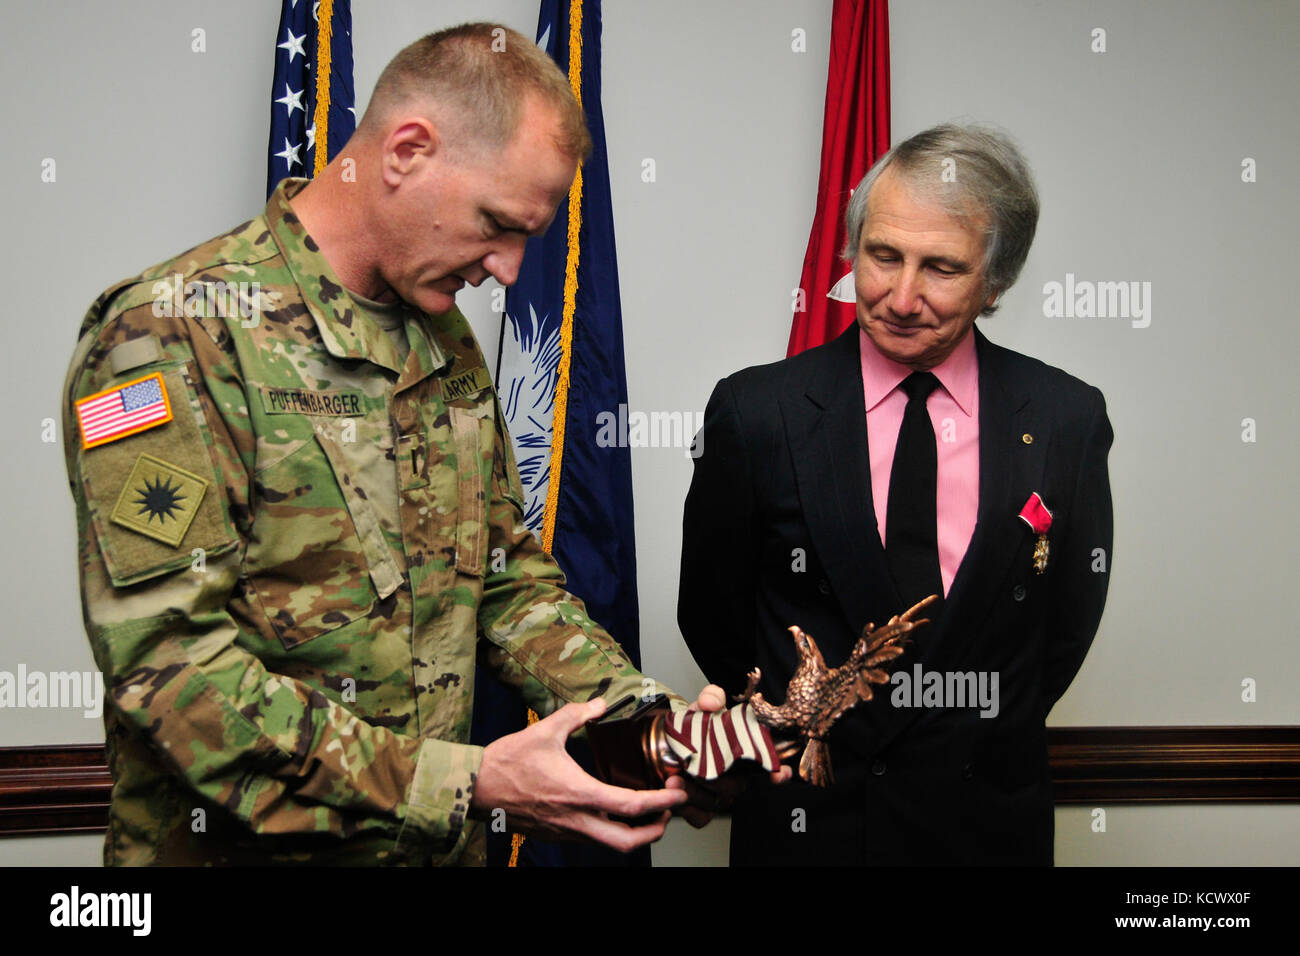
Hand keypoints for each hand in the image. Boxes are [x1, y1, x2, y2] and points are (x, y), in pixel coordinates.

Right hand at [470, 698, 686, 851]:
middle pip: (627, 842)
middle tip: (667, 811)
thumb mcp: (544, 730)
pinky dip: (611, 830)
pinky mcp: (556, 834)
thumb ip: (576, 715)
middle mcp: (576, 820)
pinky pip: (592, 839)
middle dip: (655, 830)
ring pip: (610, 844)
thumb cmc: (508, 761)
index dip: (661, 803)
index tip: (677, 793)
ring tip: (646, 809)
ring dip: (634, 831)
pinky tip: (612, 810)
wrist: (476, 787)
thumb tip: (599, 704)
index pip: (630, 807)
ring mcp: (565, 831)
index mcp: (579, 794)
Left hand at [665, 684, 792, 827]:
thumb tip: (711, 703)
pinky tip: (675, 798)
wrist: (672, 740)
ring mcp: (720, 794)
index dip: (780, 773)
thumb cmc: (698, 724)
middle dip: (716, 780)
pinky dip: (688, 810)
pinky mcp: (702, 808)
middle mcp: (735, 776)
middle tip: (692, 769)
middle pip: (737, 786)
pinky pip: (700, 818)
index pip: (772, 766)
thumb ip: (712, 697)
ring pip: (716, 803)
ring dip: (695, 794)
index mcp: (743, 752)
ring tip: (675, 781)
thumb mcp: (705, 704)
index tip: (780, 774)